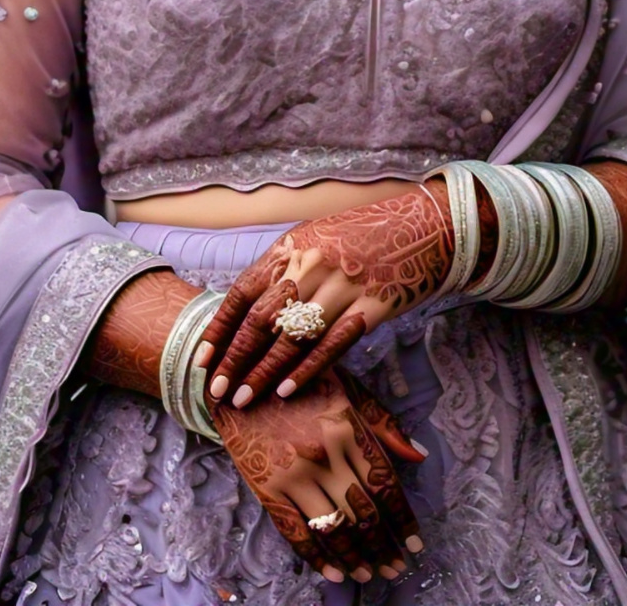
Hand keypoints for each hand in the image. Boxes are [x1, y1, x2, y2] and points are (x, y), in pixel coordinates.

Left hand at [197, 183, 458, 408]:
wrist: (422, 226)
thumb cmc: (363, 234)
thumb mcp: (314, 237)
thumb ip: (283, 268)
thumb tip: (250, 308)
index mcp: (292, 248)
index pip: (244, 292)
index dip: (221, 328)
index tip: (204, 360)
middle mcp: (312, 266)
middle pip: (262, 320)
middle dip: (236, 360)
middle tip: (217, 392)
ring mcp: (342, 287)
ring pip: (293, 338)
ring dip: (264, 372)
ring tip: (244, 400)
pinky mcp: (371, 308)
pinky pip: (332, 345)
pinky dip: (306, 370)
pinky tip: (287, 390)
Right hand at [214, 366, 426, 584]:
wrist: (242, 380)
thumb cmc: (301, 382)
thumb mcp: (346, 389)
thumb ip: (382, 422)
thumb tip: (419, 454)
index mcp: (347, 429)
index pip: (383, 484)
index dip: (402, 518)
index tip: (415, 543)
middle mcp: (324, 456)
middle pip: (363, 513)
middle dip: (384, 546)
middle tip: (397, 568)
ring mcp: (294, 475)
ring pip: (333, 529)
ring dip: (356, 558)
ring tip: (370, 574)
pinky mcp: (267, 489)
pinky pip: (296, 534)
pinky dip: (318, 559)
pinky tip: (335, 572)